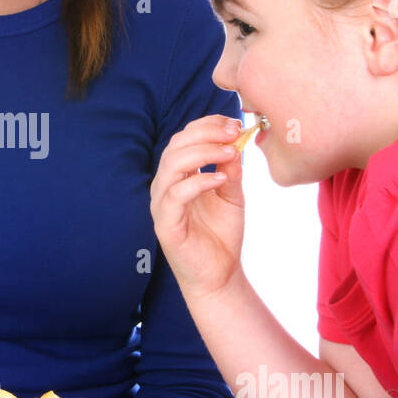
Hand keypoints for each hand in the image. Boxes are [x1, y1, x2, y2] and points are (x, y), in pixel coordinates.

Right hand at [150, 115, 249, 301]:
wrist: (219, 275)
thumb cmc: (221, 234)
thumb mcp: (232, 195)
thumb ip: (231, 170)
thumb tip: (235, 142)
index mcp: (179, 175)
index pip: (185, 138)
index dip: (207, 125)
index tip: (234, 123)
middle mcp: (166, 185)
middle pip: (176, 145)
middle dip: (206, 133)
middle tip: (233, 132)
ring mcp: (162, 204)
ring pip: (172, 165)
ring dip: (202, 152)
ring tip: (229, 152)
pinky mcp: (165, 224)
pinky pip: (176, 195)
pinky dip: (199, 182)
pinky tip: (220, 180)